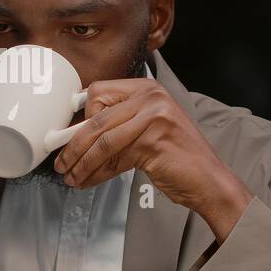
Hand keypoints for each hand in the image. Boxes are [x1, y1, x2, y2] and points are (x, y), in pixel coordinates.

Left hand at [53, 78, 252, 240]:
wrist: (208, 181)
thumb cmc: (177, 158)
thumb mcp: (146, 131)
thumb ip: (117, 127)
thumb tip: (76, 139)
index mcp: (146, 89)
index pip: (98, 92)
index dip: (80, 116)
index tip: (66, 135)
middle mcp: (150, 97)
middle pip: (96, 118)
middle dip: (74, 145)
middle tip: (62, 162)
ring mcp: (153, 117)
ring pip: (102, 140)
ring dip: (81, 163)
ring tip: (71, 177)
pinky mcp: (153, 140)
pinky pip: (114, 158)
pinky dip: (97, 173)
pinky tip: (89, 181)